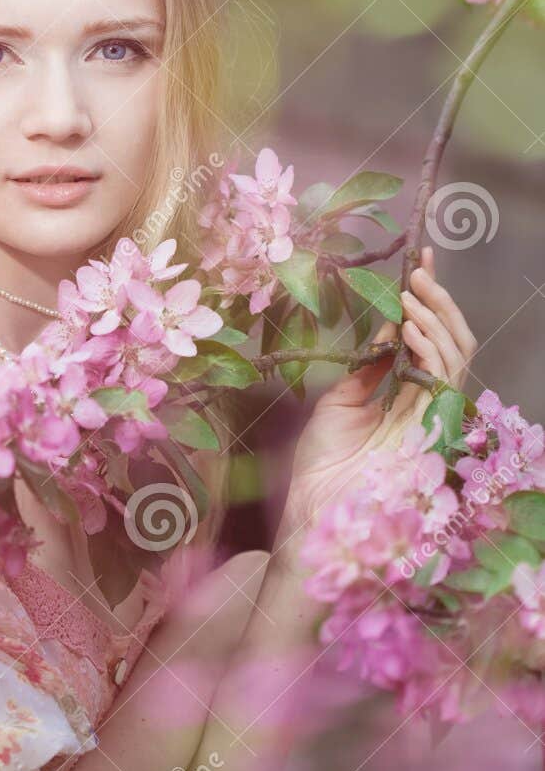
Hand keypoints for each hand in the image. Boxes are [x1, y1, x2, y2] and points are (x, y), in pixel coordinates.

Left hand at [275, 245, 476, 547]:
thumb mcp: (342, 399)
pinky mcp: (431, 428)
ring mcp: (432, 415)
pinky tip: (411, 327)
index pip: (427, 340)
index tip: (420, 263)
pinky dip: (430, 347)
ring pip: (455, 355)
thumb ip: (371, 365)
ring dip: (434, 318)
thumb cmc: (322, 462)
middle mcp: (425, 402)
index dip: (428, 303)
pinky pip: (444, 379)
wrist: (314, 506)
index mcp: (405, 395)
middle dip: (438, 303)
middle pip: (451, 343)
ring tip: (411, 294)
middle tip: (418, 272)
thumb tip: (388, 327)